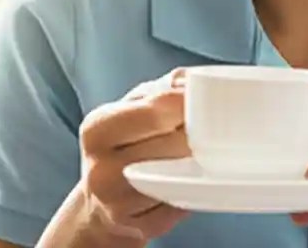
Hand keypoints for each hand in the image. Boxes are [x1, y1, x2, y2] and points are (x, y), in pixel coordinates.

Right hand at [73, 68, 192, 243]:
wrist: (102, 197)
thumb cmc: (126, 141)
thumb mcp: (135, 106)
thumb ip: (163, 88)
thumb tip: (195, 79)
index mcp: (97, 129)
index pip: (158, 109)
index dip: (190, 103)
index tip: (209, 100)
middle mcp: (100, 168)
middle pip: (175, 143)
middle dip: (198, 134)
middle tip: (209, 129)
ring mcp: (117, 203)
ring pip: (180, 175)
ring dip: (198, 164)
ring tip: (199, 153)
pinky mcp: (139, 228)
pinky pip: (182, 204)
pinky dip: (192, 192)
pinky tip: (186, 182)